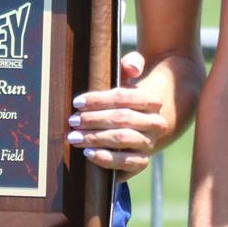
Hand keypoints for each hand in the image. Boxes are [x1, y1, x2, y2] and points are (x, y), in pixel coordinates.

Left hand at [68, 51, 168, 176]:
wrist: (141, 126)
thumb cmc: (126, 100)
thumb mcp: (128, 78)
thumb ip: (131, 64)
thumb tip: (133, 68)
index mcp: (152, 101)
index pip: (124, 97)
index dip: (99, 99)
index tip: (77, 102)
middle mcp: (155, 123)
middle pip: (121, 118)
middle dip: (93, 119)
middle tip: (72, 121)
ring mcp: (149, 144)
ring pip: (122, 139)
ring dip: (95, 138)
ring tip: (74, 137)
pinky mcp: (142, 162)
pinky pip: (126, 162)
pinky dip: (106, 159)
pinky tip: (89, 153)